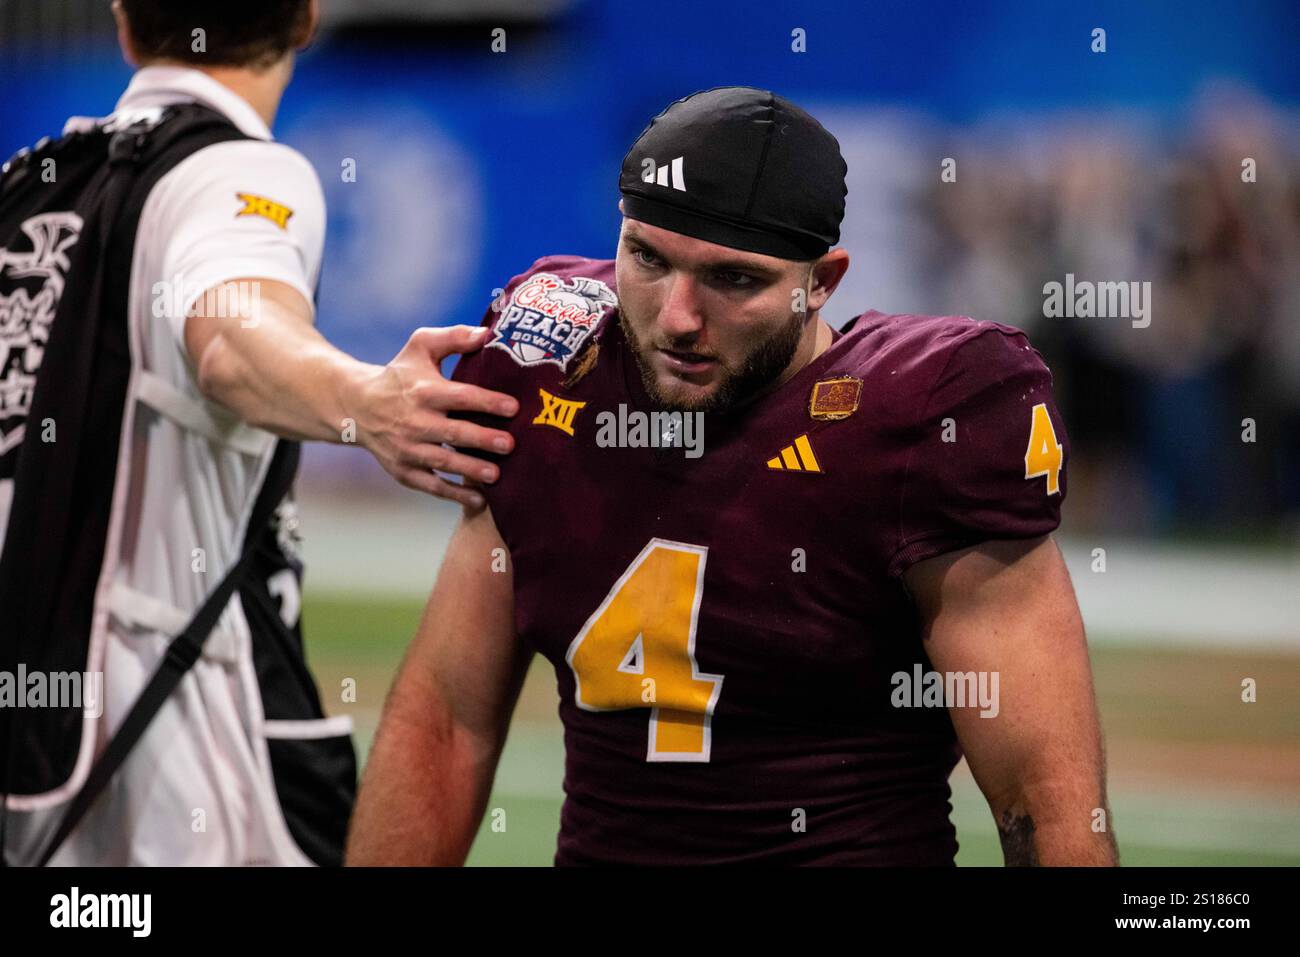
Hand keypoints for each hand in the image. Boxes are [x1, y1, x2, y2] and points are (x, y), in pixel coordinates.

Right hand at [349, 325, 517, 506]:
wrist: (358, 406)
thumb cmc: (401, 374)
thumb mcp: (421, 347)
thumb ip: (455, 337)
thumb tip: (488, 334)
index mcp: (423, 391)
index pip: (460, 396)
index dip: (487, 402)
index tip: (513, 407)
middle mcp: (414, 421)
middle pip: (453, 432)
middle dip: (482, 439)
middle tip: (509, 445)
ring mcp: (408, 449)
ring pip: (442, 461)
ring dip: (470, 469)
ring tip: (496, 475)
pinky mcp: (403, 470)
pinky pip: (431, 485)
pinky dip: (453, 494)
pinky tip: (479, 500)